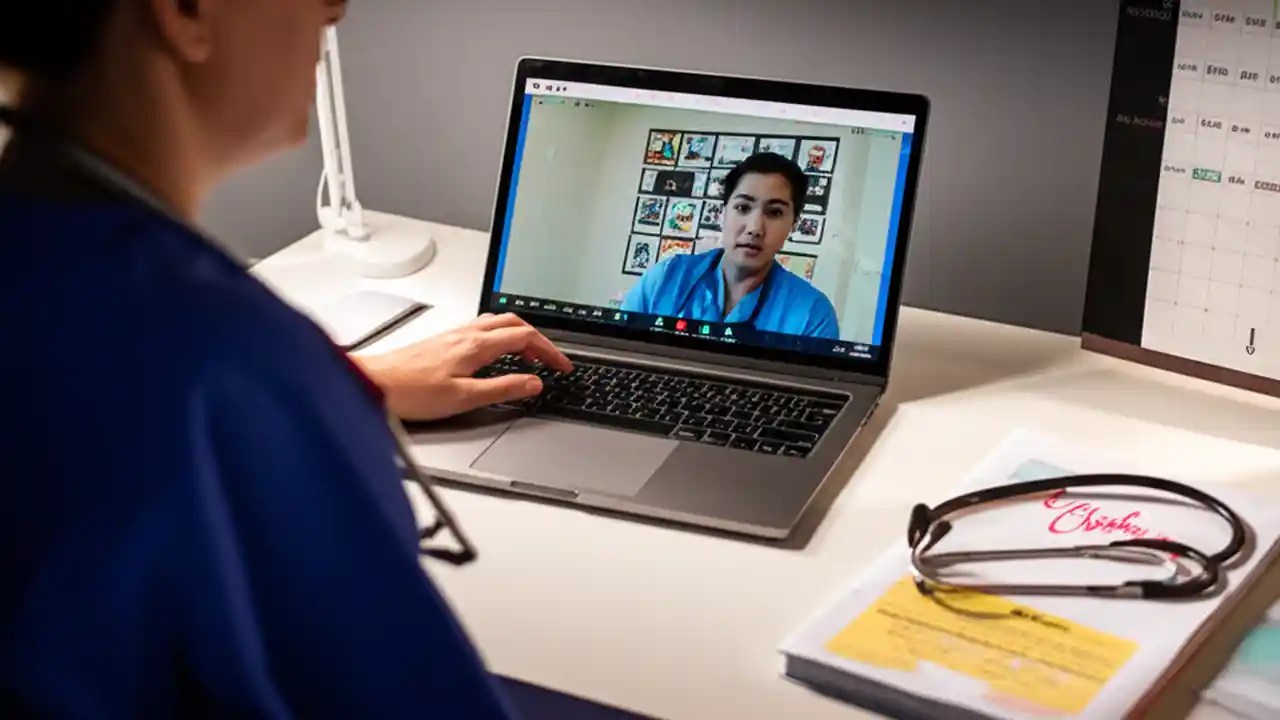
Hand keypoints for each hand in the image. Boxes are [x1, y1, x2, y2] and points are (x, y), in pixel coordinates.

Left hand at [352, 313, 571, 421]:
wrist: (374, 383)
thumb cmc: (410, 392)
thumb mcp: (464, 398)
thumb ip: (502, 389)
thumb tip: (533, 383)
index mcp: (476, 345)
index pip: (525, 337)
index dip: (550, 351)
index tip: (562, 366)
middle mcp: (466, 333)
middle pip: (514, 323)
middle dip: (538, 340)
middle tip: (550, 360)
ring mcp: (454, 335)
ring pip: (497, 323)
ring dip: (519, 336)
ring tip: (529, 357)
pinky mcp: (443, 341)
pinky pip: (482, 330)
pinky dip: (500, 338)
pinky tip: (495, 355)